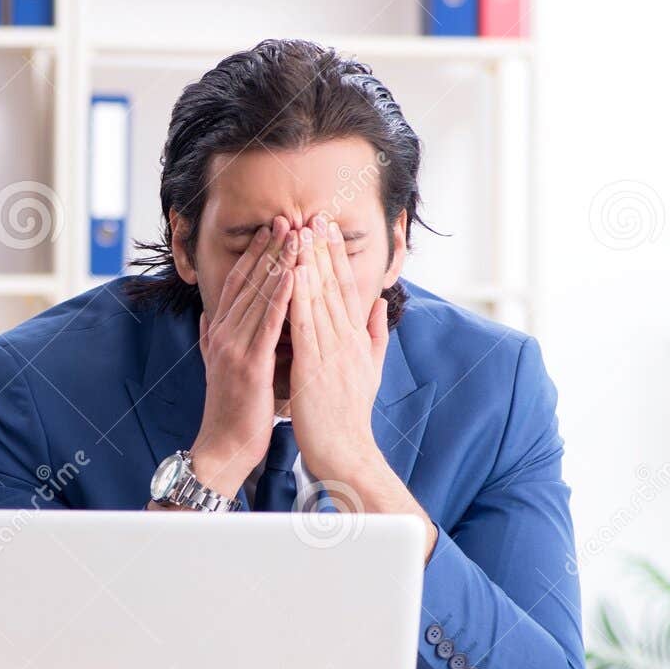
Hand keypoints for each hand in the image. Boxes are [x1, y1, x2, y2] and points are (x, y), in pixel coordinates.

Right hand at [187, 217, 295, 497]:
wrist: (224, 448)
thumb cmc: (233, 411)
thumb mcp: (218, 367)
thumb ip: (213, 339)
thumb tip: (208, 316)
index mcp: (221, 333)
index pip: (239, 284)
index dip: (255, 254)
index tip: (273, 228)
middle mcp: (223, 334)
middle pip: (248, 282)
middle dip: (268, 248)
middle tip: (287, 217)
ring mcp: (234, 347)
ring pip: (259, 296)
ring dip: (278, 262)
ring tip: (296, 235)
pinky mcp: (249, 364)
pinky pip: (267, 324)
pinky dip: (282, 296)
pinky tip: (295, 274)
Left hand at [285, 213, 388, 488]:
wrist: (345, 453)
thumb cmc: (349, 416)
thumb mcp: (369, 371)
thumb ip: (373, 335)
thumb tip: (378, 304)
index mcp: (354, 340)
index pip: (344, 290)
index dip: (336, 258)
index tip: (326, 228)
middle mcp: (346, 341)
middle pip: (334, 287)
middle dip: (323, 250)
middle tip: (315, 215)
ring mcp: (333, 353)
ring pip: (321, 300)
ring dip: (311, 264)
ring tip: (302, 233)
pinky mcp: (316, 369)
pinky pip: (306, 327)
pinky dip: (299, 298)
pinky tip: (292, 274)